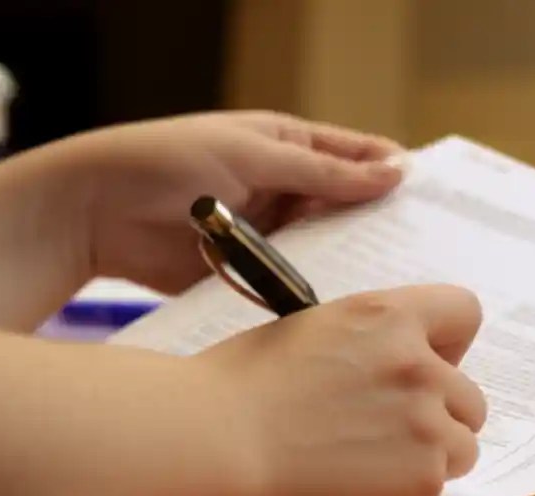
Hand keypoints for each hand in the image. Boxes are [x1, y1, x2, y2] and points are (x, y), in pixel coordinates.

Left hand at [55, 110, 404, 292]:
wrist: (95, 212)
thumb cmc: (167, 162)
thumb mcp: (254, 155)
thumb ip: (325, 171)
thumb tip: (395, 172)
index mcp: (289, 145)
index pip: (359, 155)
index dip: (397, 174)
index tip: (439, 201)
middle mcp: (285, 189)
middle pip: (350, 208)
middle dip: (384, 226)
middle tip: (430, 253)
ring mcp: (270, 234)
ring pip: (328, 250)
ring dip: (354, 265)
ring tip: (398, 287)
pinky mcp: (250, 274)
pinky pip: (295, 284)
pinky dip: (318, 295)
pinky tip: (348, 311)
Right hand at [201, 283, 486, 495]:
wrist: (214, 446)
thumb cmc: (241, 388)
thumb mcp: (312, 329)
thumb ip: (372, 341)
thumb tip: (405, 359)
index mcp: (389, 317)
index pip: (463, 312)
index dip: (448, 342)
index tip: (427, 362)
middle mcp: (419, 365)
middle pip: (470, 396)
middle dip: (438, 413)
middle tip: (382, 429)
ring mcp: (426, 424)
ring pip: (462, 445)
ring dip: (428, 455)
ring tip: (367, 461)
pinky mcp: (421, 480)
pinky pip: (437, 487)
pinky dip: (405, 492)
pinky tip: (355, 486)